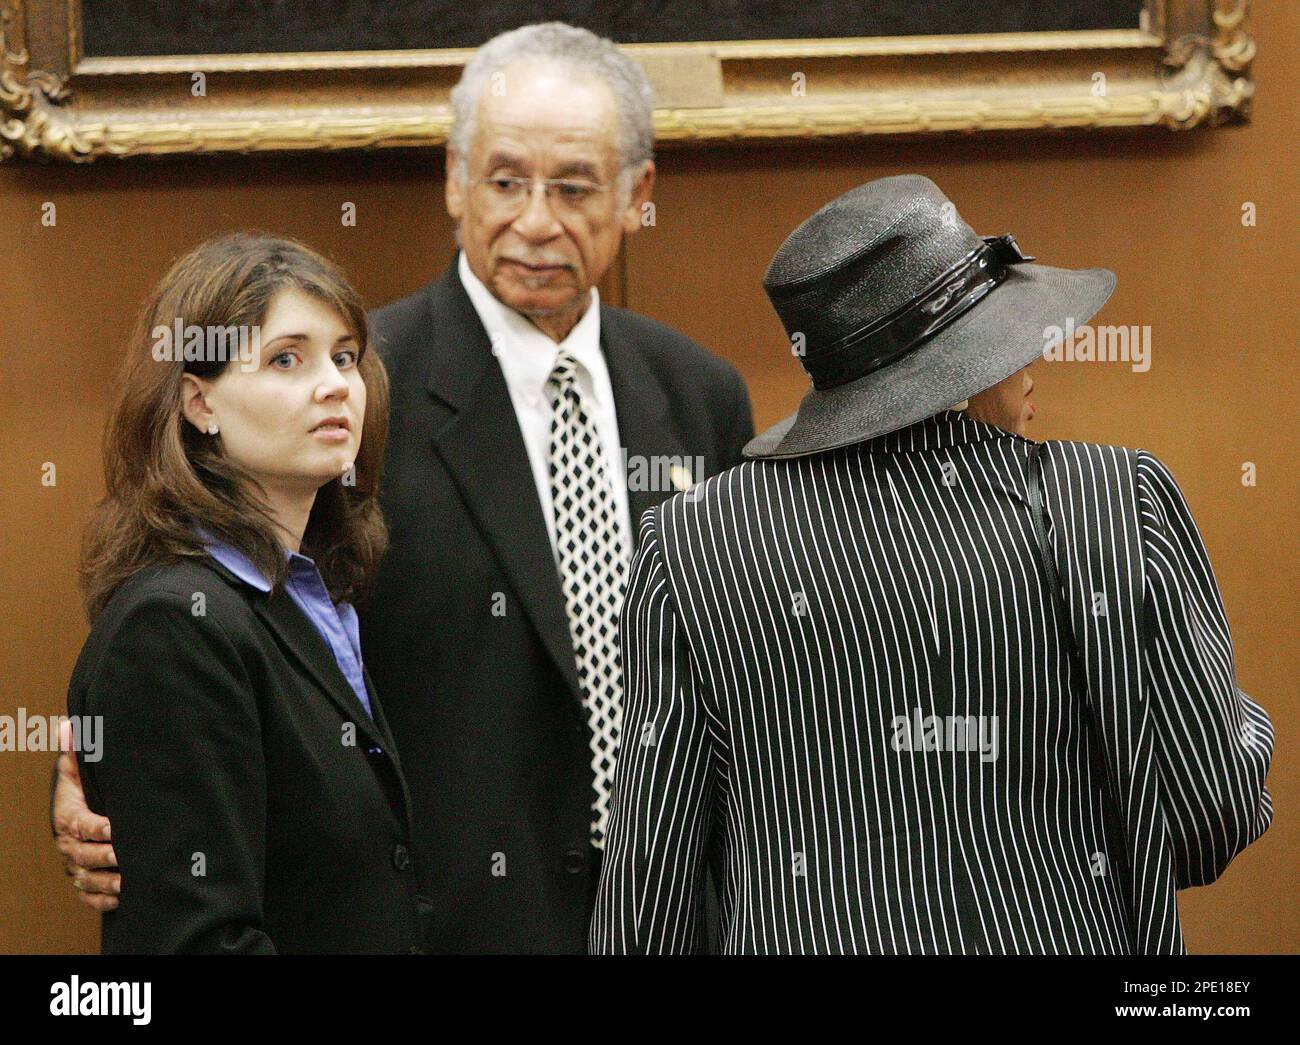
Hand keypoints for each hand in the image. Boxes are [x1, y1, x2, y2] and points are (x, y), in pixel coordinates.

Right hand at [53, 719, 119, 911]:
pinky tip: (121, 898)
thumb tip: (67, 725)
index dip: (95, 828)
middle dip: (103, 856)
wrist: (87, 805)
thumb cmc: (88, 784)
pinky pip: (88, 896)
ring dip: (105, 882)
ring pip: (85, 879)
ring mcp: (76, 864)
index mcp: (67, 815)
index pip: (78, 824)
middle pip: (81, 855)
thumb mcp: (81, 766)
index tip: (113, 828)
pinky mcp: (86, 879)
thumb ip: (78, 749)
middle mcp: (68, 843)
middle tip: (124, 855)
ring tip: (128, 882)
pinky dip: (102, 900)